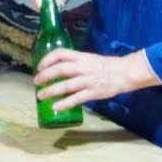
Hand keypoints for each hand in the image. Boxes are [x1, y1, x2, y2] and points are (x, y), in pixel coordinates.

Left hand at [32, 49, 161, 111]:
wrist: (125, 73)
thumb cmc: (107, 66)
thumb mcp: (90, 59)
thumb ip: (76, 62)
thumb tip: (59, 68)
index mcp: (82, 57)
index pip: (61, 53)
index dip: (48, 59)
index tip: (40, 66)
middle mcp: (83, 67)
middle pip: (60, 69)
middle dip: (45, 75)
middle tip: (36, 81)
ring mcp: (88, 80)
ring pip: (66, 85)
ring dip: (51, 90)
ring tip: (41, 96)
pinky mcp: (93, 92)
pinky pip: (76, 98)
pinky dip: (65, 103)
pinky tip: (56, 107)